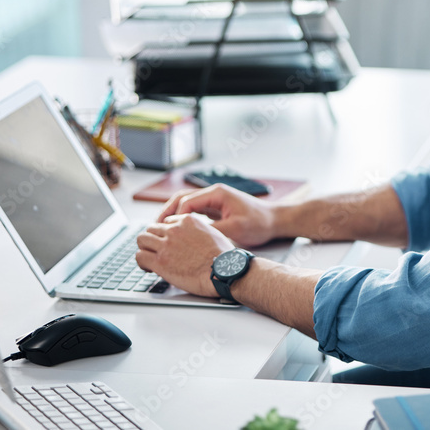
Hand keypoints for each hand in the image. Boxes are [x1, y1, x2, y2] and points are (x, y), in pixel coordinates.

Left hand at [135, 214, 231, 297]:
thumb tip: (192, 238)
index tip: (167, 242)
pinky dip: (141, 262)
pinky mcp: (160, 261)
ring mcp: (166, 245)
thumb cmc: (223, 257)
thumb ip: (197, 231)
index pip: (166, 222)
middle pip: (151, 228)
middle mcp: (175, 230)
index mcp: (188, 221)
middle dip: (152, 239)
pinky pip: (140, 256)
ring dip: (145, 248)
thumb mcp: (213, 233)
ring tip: (149, 258)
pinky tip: (148, 268)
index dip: (165, 233)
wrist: (223, 271)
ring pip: (141, 240)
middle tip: (155, 250)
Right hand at [156, 184, 276, 247]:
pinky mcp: (216, 208)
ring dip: (173, 215)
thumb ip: (213, 231)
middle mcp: (213, 193)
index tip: (167, 231)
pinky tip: (177, 230)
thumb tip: (191, 237)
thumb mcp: (236, 229)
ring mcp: (214, 200)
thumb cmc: (259, 223)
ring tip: (161, 229)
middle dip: (167, 212)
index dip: (174, 217)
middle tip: (154, 228)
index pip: (187, 202)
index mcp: (217, 194)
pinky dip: (183, 219)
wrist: (275, 220)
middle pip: (181, 199)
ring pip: (186, 204)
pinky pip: (194, 211)